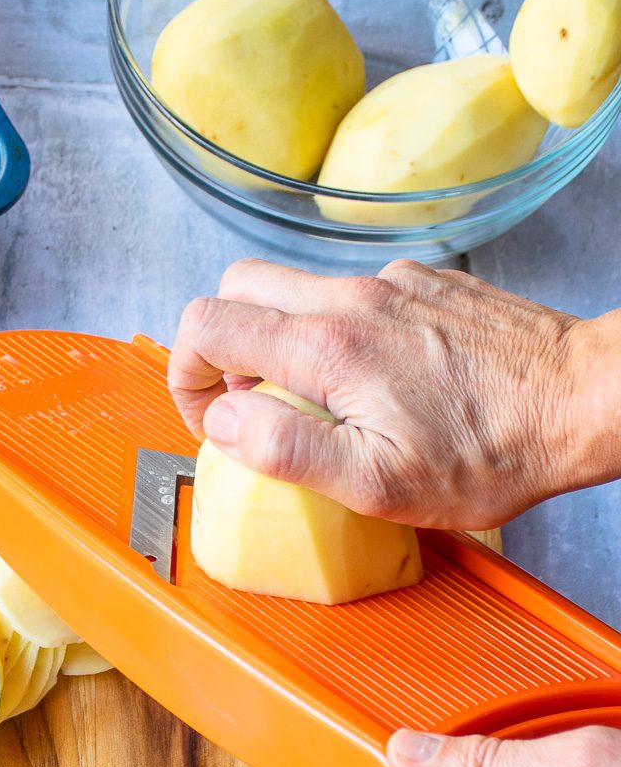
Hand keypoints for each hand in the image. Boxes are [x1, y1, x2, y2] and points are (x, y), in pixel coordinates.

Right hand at [168, 258, 612, 528]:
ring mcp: (391, 283)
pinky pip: (351, 292)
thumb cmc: (491, 453)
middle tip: (247, 402)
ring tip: (316, 400)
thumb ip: (284, 448)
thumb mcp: (375, 483)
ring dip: (279, 338)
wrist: (583, 400)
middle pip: (238, 286)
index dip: (185, 373)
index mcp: (329, 347)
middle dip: (220, 344)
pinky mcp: (424, 283)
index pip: (208, 323)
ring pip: (295, 286)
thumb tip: (224, 421)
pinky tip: (376, 380)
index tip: (211, 418)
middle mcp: (353, 298)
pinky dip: (336, 330)